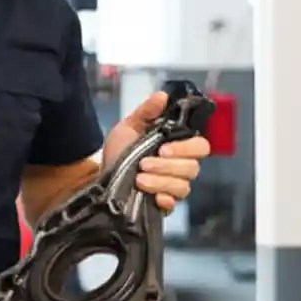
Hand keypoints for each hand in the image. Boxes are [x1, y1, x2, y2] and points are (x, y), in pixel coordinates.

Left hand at [103, 91, 210, 212]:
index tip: (163, 148)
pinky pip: (174, 205)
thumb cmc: (119, 150)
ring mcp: (174, 187)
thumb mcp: (129, 127)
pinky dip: (163, 200)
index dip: (185, 148)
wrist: (99, 175)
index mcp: (176, 146)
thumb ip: (146, 112)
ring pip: (183, 187)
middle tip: (144, 164)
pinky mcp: (164, 204)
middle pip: (193, 168)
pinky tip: (150, 196)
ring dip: (160, 182)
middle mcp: (180, 167)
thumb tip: (162, 95)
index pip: (201, 147)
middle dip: (167, 166)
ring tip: (138, 179)